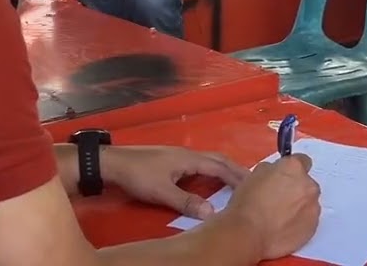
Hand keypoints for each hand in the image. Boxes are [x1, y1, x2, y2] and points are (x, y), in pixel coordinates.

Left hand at [102, 146, 247, 218]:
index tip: (253, 186)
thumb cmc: (138, 175)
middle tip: (251, 181)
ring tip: (235, 180)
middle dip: (235, 169)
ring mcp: (179, 155)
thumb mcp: (162, 192)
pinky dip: (211, 170)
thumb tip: (212, 212)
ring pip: (209, 160)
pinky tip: (209, 179)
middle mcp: (188, 154)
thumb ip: (187, 202)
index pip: (220, 167)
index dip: (237, 176)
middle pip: (218, 159)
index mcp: (190, 158)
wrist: (113, 163)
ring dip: (224, 168)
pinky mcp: (171, 160)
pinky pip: (200, 163)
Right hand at [223, 154, 320, 260]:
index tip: (284, 177)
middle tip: (278, 198)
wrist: (251, 234)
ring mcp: (314, 207)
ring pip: (308, 202)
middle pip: (306, 183)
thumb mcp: (254, 175)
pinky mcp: (313, 226)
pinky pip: (308, 219)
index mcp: (294, 168)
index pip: (302, 160)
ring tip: (280, 216)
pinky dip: (299, 221)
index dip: (291, 169)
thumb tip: (276, 172)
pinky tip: (284, 226)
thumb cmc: (248, 203)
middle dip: (295, 188)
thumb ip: (271, 170)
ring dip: (298, 205)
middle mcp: (309, 185)